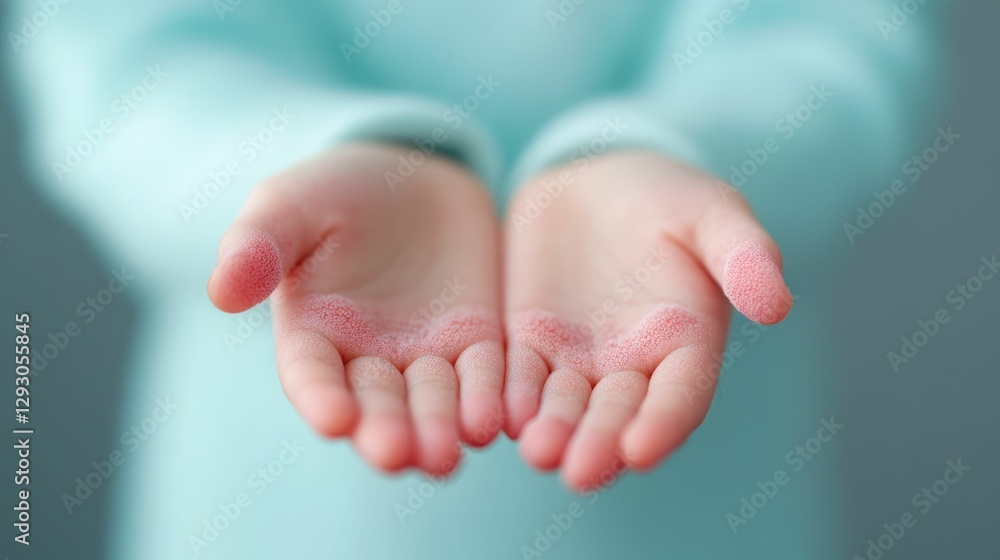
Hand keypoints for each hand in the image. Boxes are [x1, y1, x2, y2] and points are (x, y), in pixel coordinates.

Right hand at [208, 144, 503, 474]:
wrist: (409, 175)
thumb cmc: (334, 191)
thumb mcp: (290, 204)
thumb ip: (259, 244)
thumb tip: (221, 291)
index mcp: (311, 334)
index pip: (311, 376)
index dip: (320, 398)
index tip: (333, 420)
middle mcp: (368, 359)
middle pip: (376, 404)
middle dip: (386, 430)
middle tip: (398, 455)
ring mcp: (425, 356)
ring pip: (433, 401)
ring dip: (438, 430)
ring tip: (446, 457)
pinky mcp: (476, 342)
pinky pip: (486, 374)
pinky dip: (490, 399)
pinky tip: (499, 419)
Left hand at [503, 151, 791, 489]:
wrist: (598, 176)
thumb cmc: (668, 195)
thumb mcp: (712, 212)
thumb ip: (743, 255)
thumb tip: (777, 306)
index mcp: (687, 342)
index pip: (681, 395)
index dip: (663, 423)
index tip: (640, 451)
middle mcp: (632, 363)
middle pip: (618, 415)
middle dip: (600, 445)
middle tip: (578, 472)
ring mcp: (577, 357)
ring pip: (565, 405)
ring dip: (553, 432)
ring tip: (537, 453)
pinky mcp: (530, 341)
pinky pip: (519, 375)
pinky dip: (512, 397)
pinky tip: (501, 415)